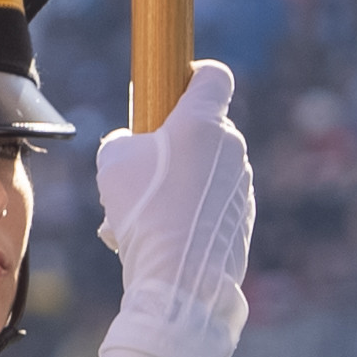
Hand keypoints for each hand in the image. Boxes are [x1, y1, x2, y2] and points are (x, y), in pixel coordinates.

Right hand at [93, 61, 253, 356]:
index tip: (171, 91)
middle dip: (174, 144)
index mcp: (203, 122)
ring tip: (144, 217)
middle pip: (205, 129)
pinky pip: (214, 204)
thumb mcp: (112, 161)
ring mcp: (243, 185)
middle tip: (142, 171)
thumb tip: (133, 144)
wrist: (178, 281)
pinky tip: (165, 239)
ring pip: (207, 171)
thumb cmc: (144, 212)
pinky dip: (192, 213)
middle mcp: (232, 148)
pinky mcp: (244, 219)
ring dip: (179, 183)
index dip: (192, 76)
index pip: (212, 75)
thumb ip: (124, 139)